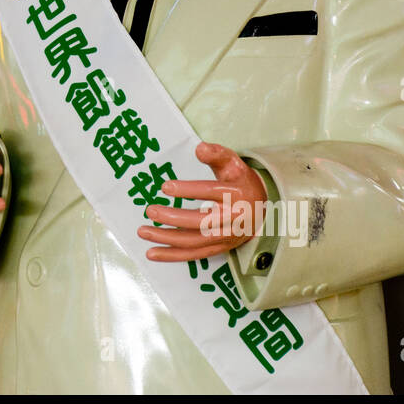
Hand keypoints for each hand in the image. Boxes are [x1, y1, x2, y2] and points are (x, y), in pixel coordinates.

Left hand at [139, 142, 266, 261]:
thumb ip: (217, 154)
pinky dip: (172, 255)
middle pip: (201, 222)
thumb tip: (200, 147)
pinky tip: (151, 253)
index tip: (165, 186)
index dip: (188, 190)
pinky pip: (194, 254)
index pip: (211, 192)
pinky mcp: (219, 248)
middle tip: (150, 210)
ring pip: (194, 242)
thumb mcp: (233, 164)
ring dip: (167, 239)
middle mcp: (232, 219)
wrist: (260, 209)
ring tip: (142, 231)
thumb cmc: (240, 182)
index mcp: (235, 195)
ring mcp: (225, 237)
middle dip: (173, 218)